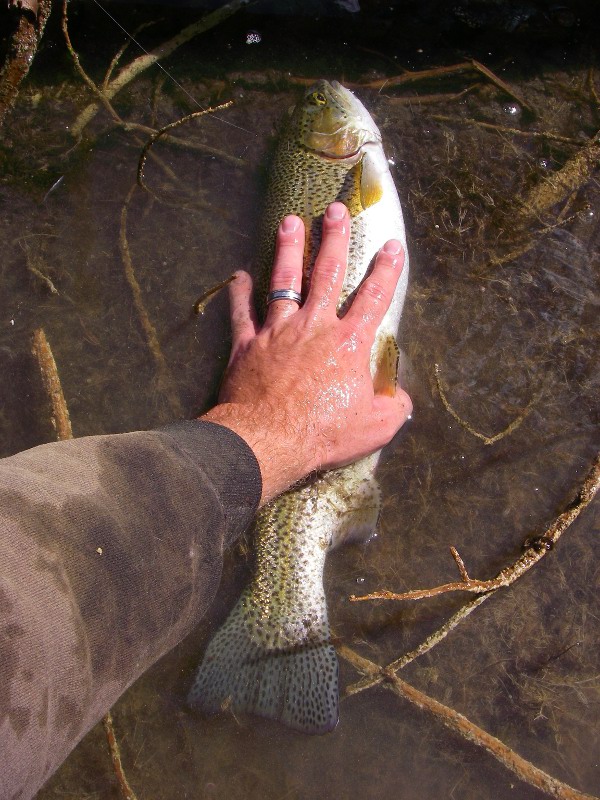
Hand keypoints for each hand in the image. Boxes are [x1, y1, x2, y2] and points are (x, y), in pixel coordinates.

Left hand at [202, 202, 411, 504]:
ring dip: (288, 250)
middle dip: (333, 239)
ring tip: (290, 222)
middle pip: (326, 274)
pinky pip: (242, 313)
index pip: (374, 298)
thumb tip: (402, 400)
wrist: (267, 440)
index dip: (386, 270)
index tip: (392, 245)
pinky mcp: (247, 346)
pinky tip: (238, 275)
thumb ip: (394, 408)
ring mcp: (277, 332)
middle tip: (334, 210)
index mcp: (348, 343)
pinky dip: (239, 293)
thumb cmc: (322, 434)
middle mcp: (314, 327)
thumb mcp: (374, 427)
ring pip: (283, 281)